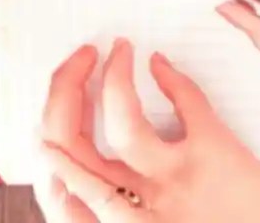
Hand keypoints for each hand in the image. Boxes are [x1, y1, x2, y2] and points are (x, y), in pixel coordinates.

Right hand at [34, 40, 259, 222]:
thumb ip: (110, 206)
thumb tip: (76, 163)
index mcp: (116, 221)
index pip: (54, 182)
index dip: (44, 138)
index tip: (56, 106)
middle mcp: (137, 205)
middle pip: (72, 146)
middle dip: (65, 90)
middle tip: (81, 61)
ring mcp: (175, 180)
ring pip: (122, 124)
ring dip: (114, 76)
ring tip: (117, 53)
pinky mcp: (214, 156)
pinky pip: (186, 104)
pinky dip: (171, 77)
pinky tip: (160, 65)